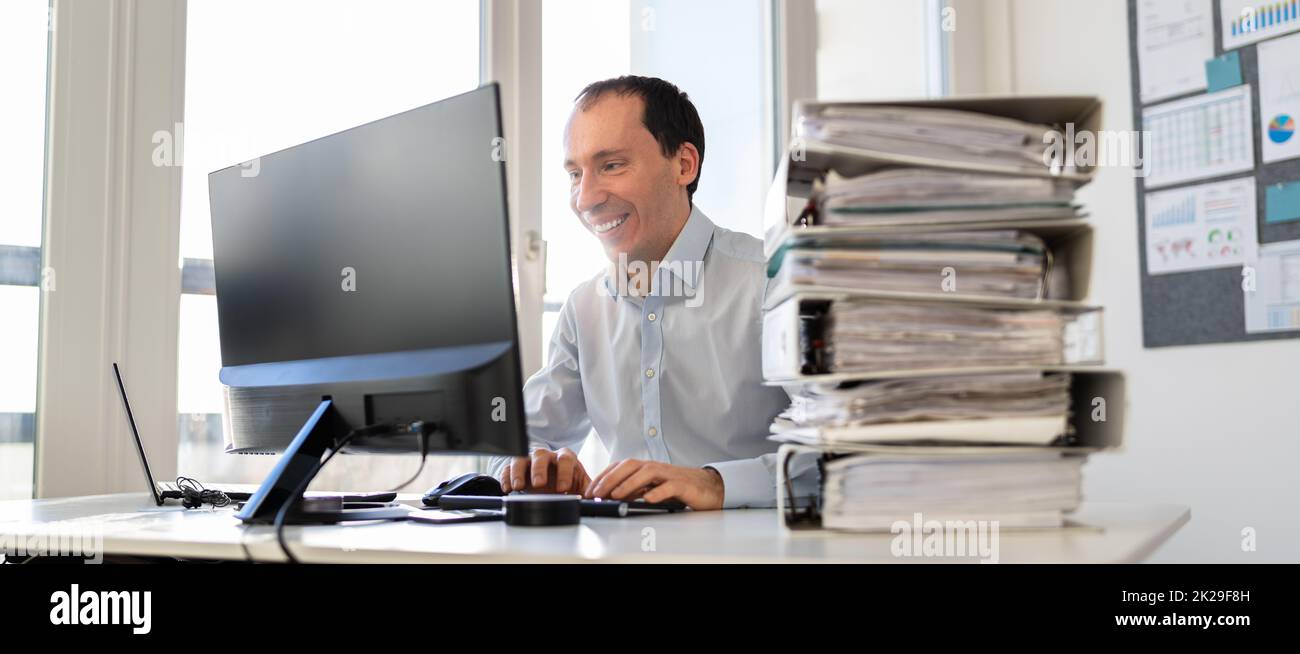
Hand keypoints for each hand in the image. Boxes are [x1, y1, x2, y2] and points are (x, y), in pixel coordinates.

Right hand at [500, 447, 590, 494]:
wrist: (555, 485)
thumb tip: (600, 502)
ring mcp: (530, 461)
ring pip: (522, 458)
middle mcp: (547, 457)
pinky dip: (506, 477)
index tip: (563, 488)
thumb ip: (590, 492)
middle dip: (539, 470)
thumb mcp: (581, 487)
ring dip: (519, 471)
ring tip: (518, 486)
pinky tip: (507, 488)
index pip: (566, 459)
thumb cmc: (569, 484)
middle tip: (540, 484)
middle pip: (541, 456)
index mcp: (566, 458)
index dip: (564, 472)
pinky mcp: (517, 468)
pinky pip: (508, 468)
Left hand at [584, 459, 724, 510]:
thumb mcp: (652, 488)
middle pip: (630, 465)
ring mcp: (670, 475)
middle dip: (611, 478)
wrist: (709, 487)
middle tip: (597, 493)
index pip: (620, 466)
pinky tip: (648, 499)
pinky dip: (658, 492)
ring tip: (616, 495)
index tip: (589, 490)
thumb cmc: (679, 488)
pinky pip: (670, 487)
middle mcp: (656, 468)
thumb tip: (610, 497)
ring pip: (647, 473)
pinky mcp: (684, 486)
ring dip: (629, 483)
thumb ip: (634, 490)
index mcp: (647, 468)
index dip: (603, 476)